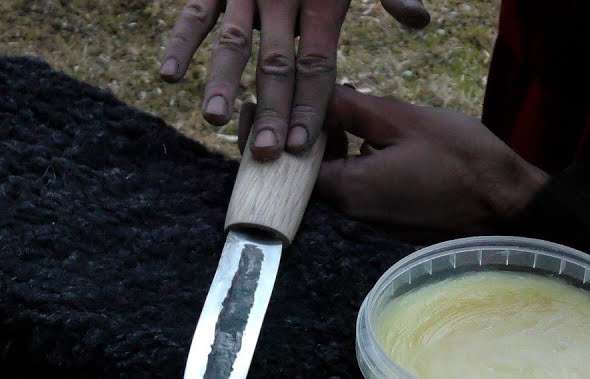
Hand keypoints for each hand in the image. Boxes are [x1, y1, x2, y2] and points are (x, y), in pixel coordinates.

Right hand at [159, 0, 430, 161]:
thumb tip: (420, 22)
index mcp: (324, 1)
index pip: (318, 65)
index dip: (311, 106)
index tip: (303, 147)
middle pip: (277, 64)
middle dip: (271, 110)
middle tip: (265, 153)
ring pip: (233, 41)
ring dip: (223, 82)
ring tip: (215, 119)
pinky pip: (195, 12)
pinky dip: (180, 42)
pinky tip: (169, 77)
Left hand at [304, 85, 548, 233]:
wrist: (508, 204)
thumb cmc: (462, 161)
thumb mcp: (402, 120)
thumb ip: (352, 109)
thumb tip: (319, 94)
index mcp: (350, 190)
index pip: (297, 164)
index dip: (294, 134)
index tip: (300, 109)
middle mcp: (355, 214)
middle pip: (318, 173)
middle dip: (322, 138)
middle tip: (339, 108)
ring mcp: (375, 223)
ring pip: (344, 181)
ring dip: (346, 150)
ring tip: (365, 120)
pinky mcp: (393, 223)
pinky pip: (366, 192)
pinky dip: (367, 167)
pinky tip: (387, 145)